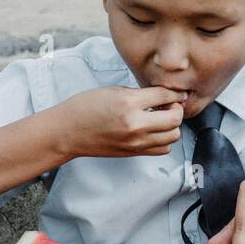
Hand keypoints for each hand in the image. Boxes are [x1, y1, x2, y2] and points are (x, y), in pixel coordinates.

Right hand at [55, 86, 185, 159]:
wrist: (68, 132)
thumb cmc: (85, 108)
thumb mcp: (113, 91)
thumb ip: (140, 94)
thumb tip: (162, 95)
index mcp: (129, 103)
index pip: (165, 96)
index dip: (175, 93)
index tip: (177, 93)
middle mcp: (135, 124)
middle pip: (175, 118)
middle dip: (177, 109)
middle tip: (169, 105)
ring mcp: (135, 141)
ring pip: (173, 136)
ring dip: (172, 126)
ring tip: (161, 119)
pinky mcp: (134, 153)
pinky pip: (162, 149)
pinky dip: (164, 140)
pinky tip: (154, 131)